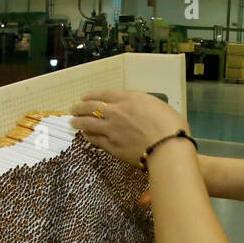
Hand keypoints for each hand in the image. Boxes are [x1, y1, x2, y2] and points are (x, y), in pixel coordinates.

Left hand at [68, 90, 190, 169]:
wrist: (167, 148)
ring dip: (78, 122)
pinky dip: (88, 136)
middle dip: (80, 107)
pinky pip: (95, 140)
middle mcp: (117, 112)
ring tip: (73, 122)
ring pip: (89, 124)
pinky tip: (85, 135)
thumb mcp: (158, 106)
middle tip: (73, 108)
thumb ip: (142, 105)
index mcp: (130, 98)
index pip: (105, 94)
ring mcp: (112, 129)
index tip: (85, 97)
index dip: (92, 95)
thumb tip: (137, 110)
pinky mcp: (112, 146)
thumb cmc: (170, 127)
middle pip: (92, 107)